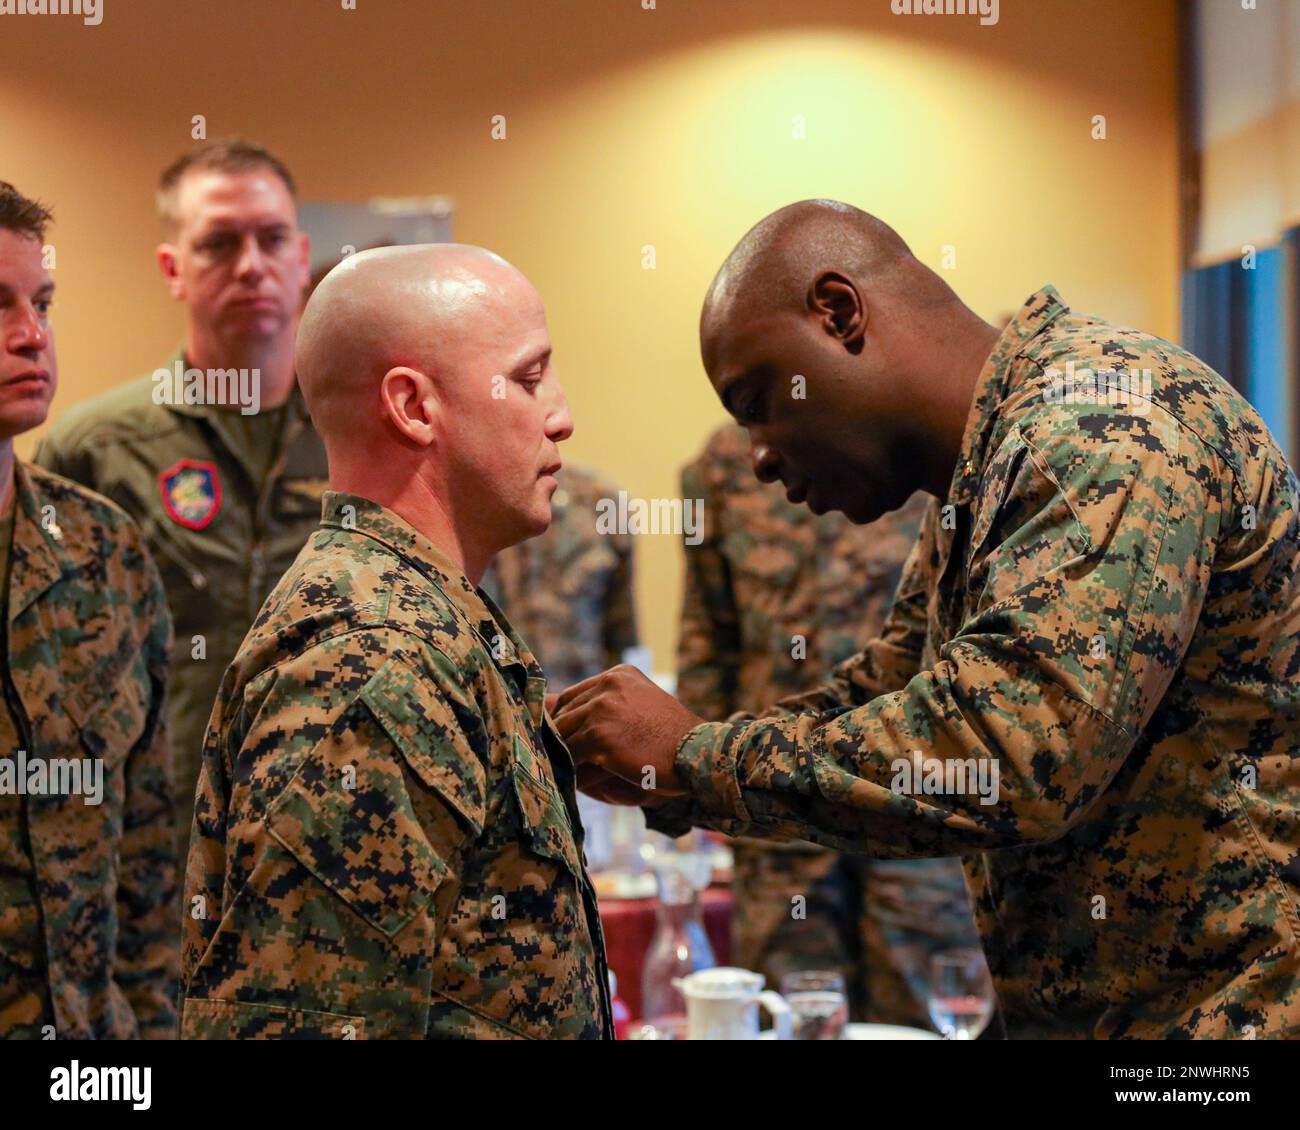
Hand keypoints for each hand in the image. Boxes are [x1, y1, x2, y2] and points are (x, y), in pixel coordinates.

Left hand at [550, 664, 703, 801]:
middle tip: (559, 761)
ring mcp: (602, 709)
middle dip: (560, 740)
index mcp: (618, 676)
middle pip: (564, 714)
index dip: (564, 722)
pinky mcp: (599, 737)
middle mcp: (608, 685)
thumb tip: (551, 703)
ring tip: (563, 774)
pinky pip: (571, 757)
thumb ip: (604, 705)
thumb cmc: (672, 738)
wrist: (698, 755)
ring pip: (563, 735)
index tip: (563, 742)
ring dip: (562, 756)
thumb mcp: (639, 707)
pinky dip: (570, 772)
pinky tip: (572, 784)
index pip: (573, 697)